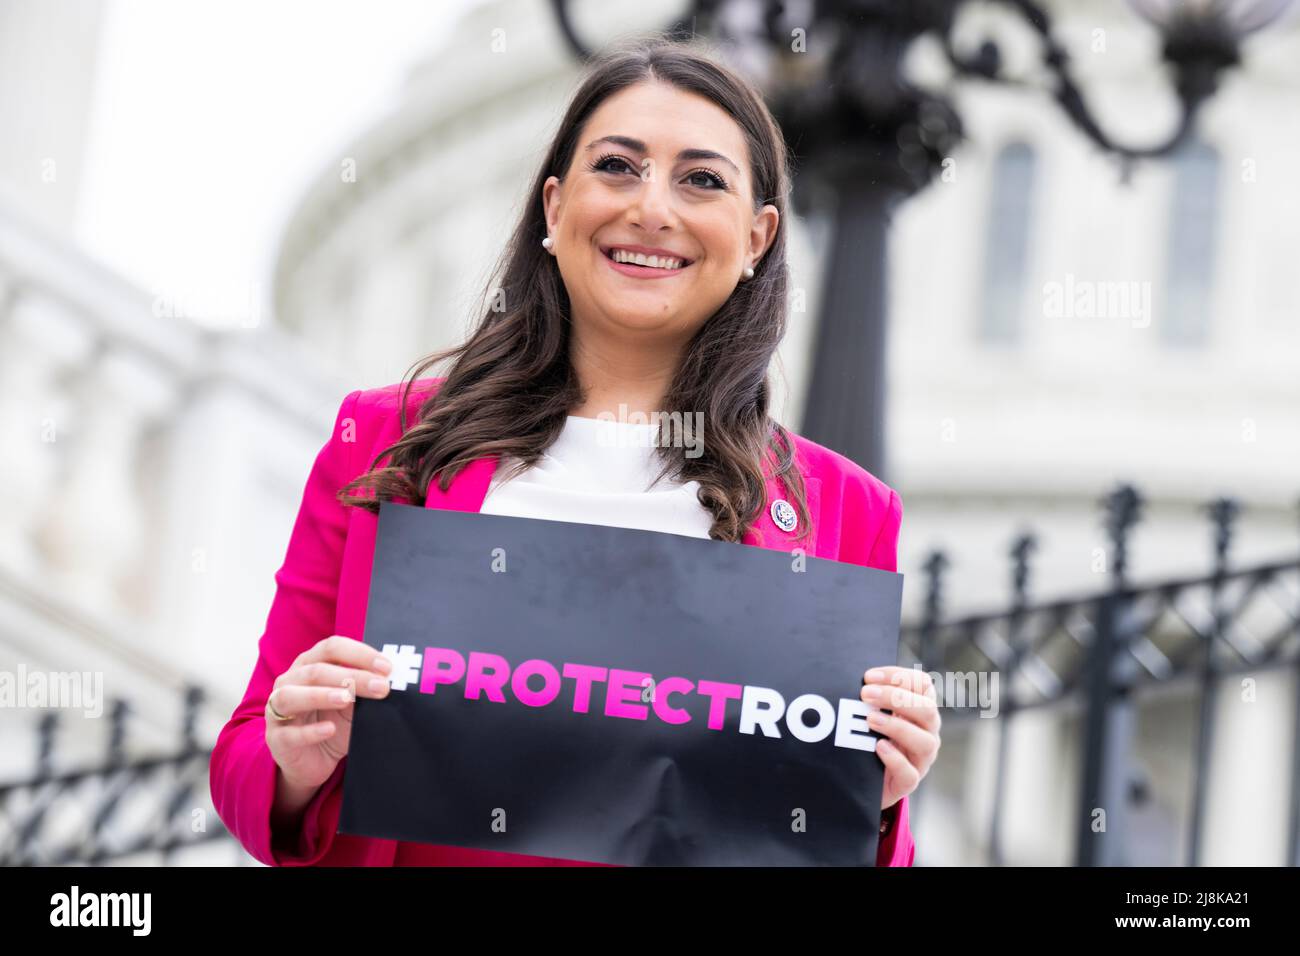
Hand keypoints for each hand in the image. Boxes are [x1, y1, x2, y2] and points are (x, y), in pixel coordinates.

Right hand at [265, 635, 393, 791]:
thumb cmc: (333, 723)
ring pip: (291, 695)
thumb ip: (365, 690)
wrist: (313, 761)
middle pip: (316, 670)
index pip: (331, 648)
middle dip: (352, 677)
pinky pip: (289, 733)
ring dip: (321, 695)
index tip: (387, 667)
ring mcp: (277, 710)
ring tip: (347, 699)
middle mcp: (289, 681)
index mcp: (309, 664)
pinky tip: (329, 729)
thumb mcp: (353, 705)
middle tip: (380, 687)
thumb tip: (389, 680)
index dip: (359, 654)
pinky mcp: (276, 739)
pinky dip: (310, 731)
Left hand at [860, 665, 940, 811]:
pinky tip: (878, 747)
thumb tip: (854, 679)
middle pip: (928, 710)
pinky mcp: (908, 783)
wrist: (864, 780)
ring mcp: (921, 760)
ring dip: (897, 727)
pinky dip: (896, 759)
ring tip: (870, 719)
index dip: (899, 676)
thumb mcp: (874, 714)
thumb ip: (871, 697)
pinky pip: (910, 774)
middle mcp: (927, 733)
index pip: (923, 685)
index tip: (869, 676)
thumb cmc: (869, 739)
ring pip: (925, 742)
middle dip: (896, 698)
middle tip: (865, 694)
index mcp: (920, 711)